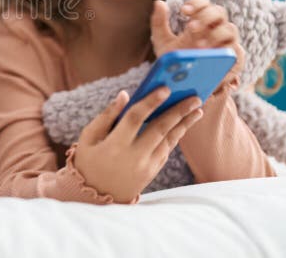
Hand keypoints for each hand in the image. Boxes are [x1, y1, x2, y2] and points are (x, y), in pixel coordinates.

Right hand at [72, 87, 203, 202]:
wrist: (95, 196)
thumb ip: (107, 115)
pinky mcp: (152, 172)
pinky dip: (175, 136)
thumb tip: (125, 94)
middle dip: (178, 111)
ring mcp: (146, 166)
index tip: (165, 88)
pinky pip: (166, 150)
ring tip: (197, 109)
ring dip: (184, 123)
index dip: (150, 102)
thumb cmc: (88, 161)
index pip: (135, 118)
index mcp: (115, 144)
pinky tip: (182, 124)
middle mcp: (134, 156)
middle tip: (194, 97)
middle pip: (159, 129)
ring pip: (168, 140)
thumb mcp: (89, 137)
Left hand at [150, 0, 243, 92]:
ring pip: (230, 29)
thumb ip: (159, 23)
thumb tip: (159, 2)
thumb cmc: (176, 60)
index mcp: (200, 22)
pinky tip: (211, 56)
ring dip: (216, 34)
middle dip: (205, 16)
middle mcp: (215, 29)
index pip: (204, 5)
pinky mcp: (234, 59)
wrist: (184, 85)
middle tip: (190, 27)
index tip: (183, 11)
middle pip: (219, 12)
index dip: (196, 4)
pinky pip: (237, 51)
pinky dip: (226, 52)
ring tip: (198, 44)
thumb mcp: (163, 42)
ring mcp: (226, 43)